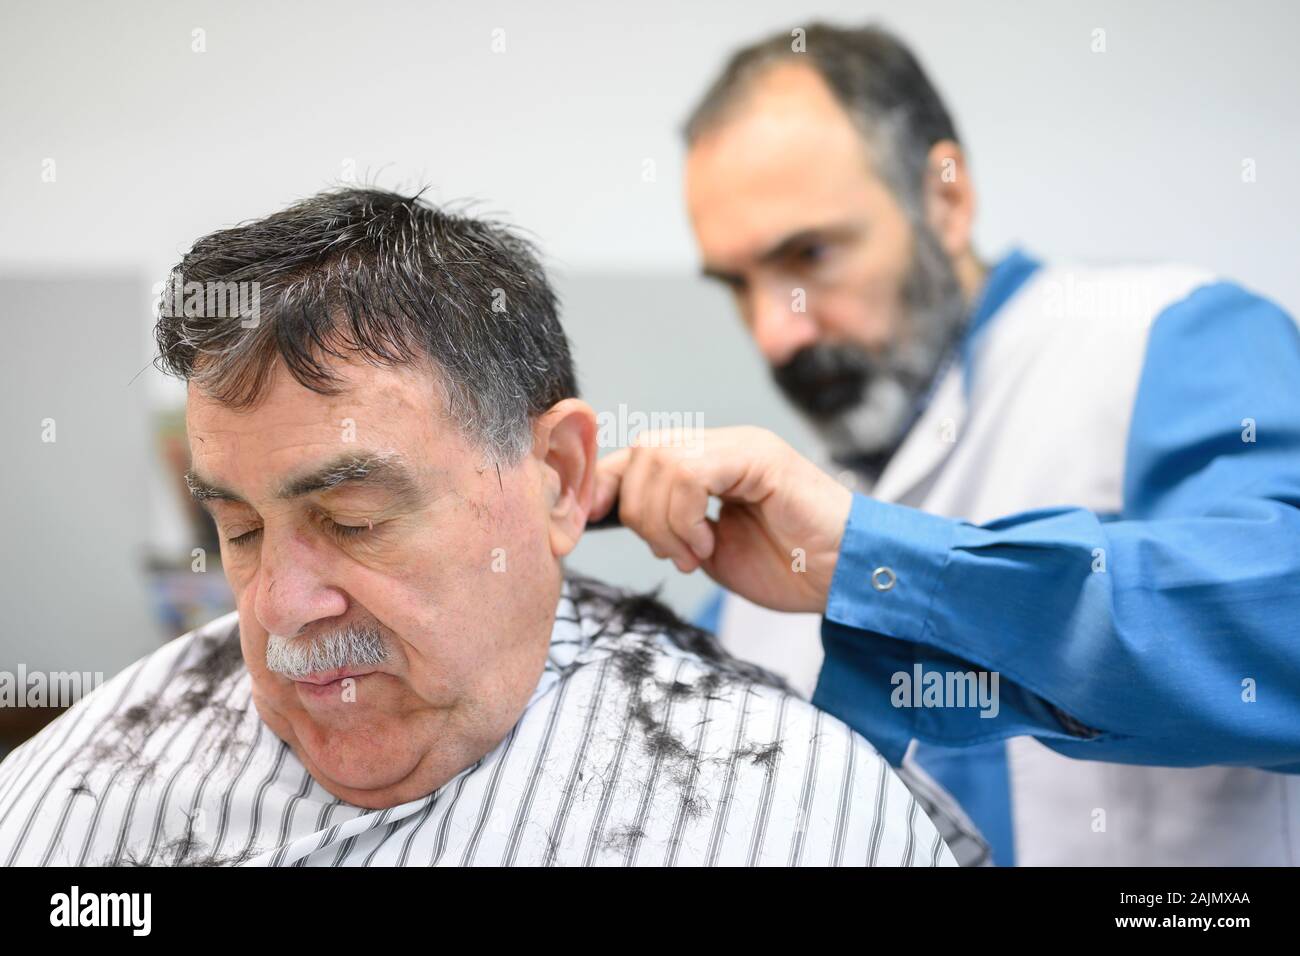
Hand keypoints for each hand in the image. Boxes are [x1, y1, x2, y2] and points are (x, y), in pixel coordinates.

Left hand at [590, 427, 852, 613]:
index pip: (635, 457)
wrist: (849, 577)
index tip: (592, 526)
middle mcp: (720, 444)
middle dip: (639, 513)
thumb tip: (605, 514)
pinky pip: (691, 469)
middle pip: (640, 454)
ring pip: (659, 458)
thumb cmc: (790, 568)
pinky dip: (684, 513)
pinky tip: (708, 541)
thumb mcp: (708, 550)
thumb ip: (666, 527)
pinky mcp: (758, 455)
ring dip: (664, 520)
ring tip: (697, 551)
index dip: (605, 489)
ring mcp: (740, 445)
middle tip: (677, 553)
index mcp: (706, 463)